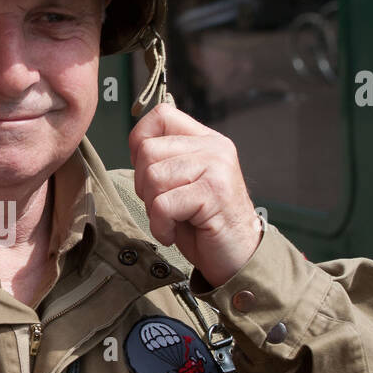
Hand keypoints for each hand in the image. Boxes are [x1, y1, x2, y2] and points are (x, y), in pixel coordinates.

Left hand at [128, 105, 262, 287]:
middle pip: (148, 150)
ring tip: (171, 219)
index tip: (146, 172)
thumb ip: (165, 159)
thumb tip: (135, 145)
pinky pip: (163, 204)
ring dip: (152, 208)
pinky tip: (172, 232)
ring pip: (153, 177)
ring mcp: (217, 168)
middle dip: (143, 184)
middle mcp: (214, 148)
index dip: (139, 142)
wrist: (237, 257)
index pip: (161, 115)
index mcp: (205, 139)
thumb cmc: (203, 223)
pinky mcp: (214, 192)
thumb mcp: (182, 182)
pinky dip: (160, 226)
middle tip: (162, 206)